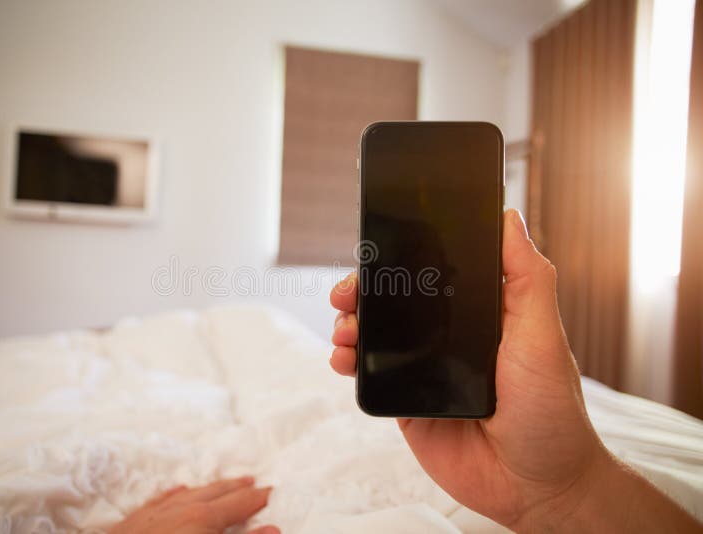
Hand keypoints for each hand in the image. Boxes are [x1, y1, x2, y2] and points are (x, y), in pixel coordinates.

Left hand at [109, 477, 277, 533]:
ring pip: (191, 492)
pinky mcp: (136, 520)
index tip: (275, 492)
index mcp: (205, 517)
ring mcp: (158, 511)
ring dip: (212, 488)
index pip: (242, 503)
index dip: (261, 498)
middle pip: (218, 492)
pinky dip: (177, 493)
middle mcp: (183, 507)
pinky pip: (162, 499)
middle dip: (238, 488)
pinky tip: (181, 489)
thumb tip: (275, 529)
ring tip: (224, 483)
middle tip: (255, 482)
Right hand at [330, 209, 699, 531]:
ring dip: (351, 324)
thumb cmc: (551, 410)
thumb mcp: (543, 336)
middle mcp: (449, 335)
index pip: (435, 272)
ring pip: (376, 334)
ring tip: (344, 327)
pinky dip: (348, 361)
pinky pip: (370, 375)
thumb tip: (509, 218)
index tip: (378, 246)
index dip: (404, 257)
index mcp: (481, 312)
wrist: (535, 486)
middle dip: (366, 290)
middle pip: (397, 300)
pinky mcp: (407, 402)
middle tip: (348, 292)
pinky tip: (342, 358)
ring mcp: (425, 368)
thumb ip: (528, 278)